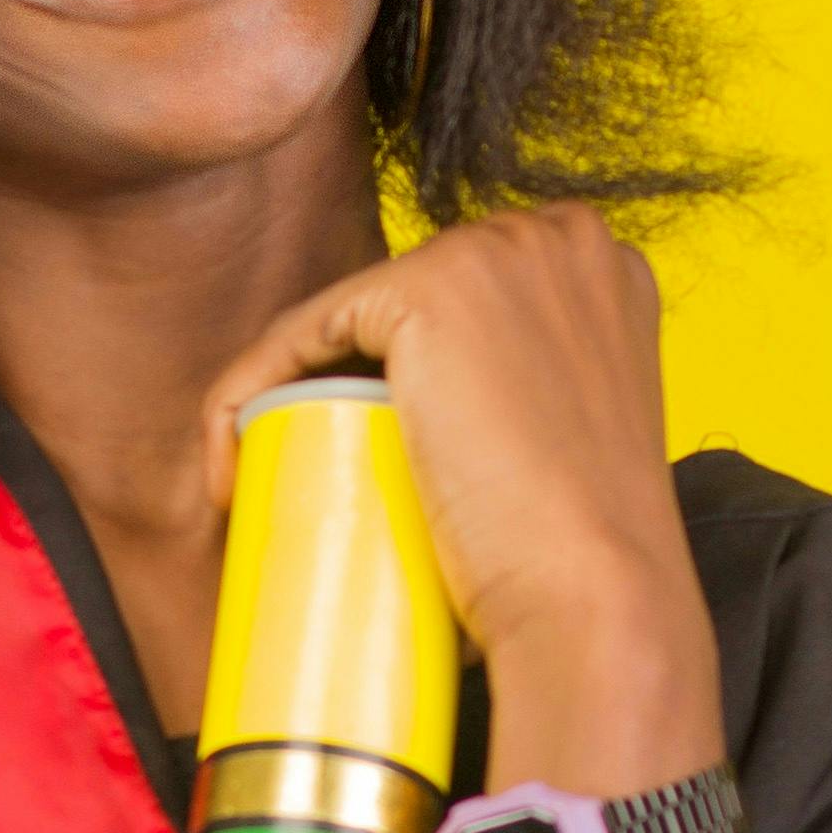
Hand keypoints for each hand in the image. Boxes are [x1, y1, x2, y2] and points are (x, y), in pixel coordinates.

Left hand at [204, 209, 722, 791]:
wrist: (598, 594)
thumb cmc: (586, 560)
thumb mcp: (578, 450)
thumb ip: (540, 406)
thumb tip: (471, 455)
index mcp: (603, 274)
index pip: (462, 311)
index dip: (393, 380)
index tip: (357, 462)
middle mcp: (559, 238)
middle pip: (401, 309)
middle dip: (333, 387)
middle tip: (304, 486)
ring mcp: (495, 252)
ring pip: (341, 322)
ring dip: (279, 399)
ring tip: (261, 494)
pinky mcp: (429, 285)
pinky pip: (298, 335)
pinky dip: (244, 398)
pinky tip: (228, 468)